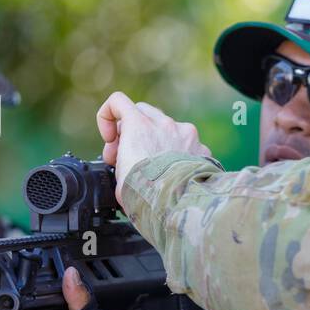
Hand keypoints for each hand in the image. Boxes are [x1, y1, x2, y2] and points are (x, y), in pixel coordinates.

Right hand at [96, 91, 210, 205]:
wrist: (177, 207)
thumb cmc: (145, 194)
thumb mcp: (118, 175)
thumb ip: (121, 158)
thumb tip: (125, 162)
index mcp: (139, 126)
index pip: (117, 102)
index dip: (107, 118)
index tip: (110, 139)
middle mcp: (164, 124)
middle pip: (142, 113)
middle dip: (132, 131)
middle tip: (128, 155)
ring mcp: (186, 134)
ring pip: (167, 128)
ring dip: (157, 141)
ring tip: (153, 168)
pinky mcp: (202, 149)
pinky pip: (187, 144)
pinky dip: (178, 155)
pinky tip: (174, 174)